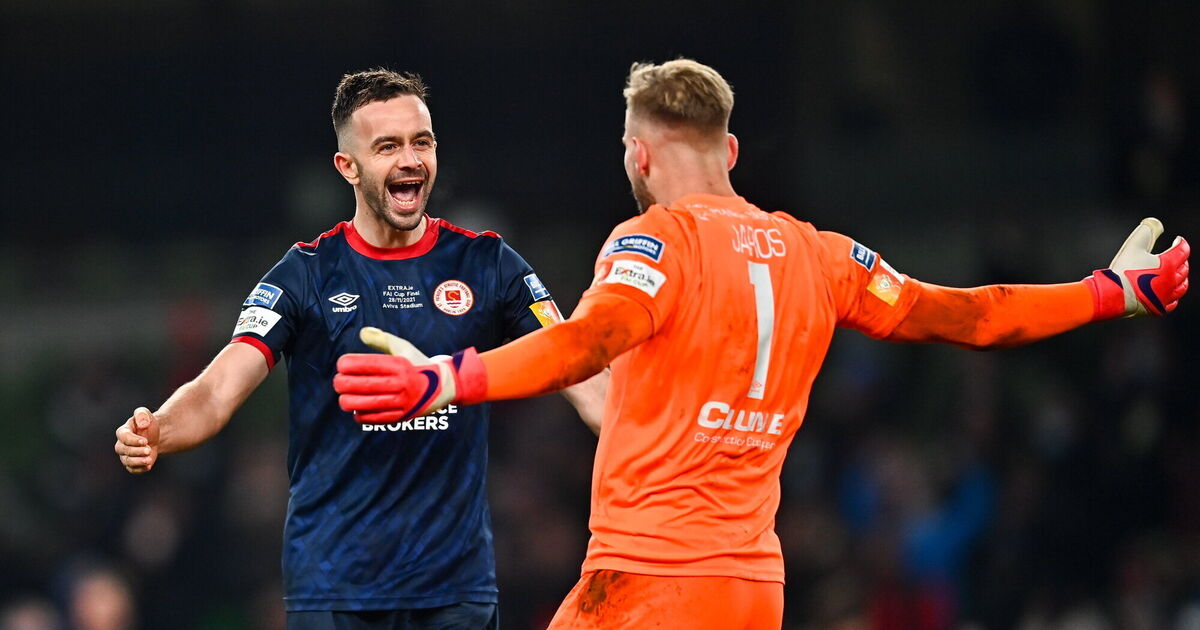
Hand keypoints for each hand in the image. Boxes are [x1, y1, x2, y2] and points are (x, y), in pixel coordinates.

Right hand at [114, 407, 159, 472]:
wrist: (155, 435)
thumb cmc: (147, 423)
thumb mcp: (145, 414)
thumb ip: (142, 414)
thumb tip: (143, 424)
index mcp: (122, 432)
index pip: (124, 438)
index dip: (133, 440)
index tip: (145, 441)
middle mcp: (121, 445)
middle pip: (125, 450)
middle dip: (137, 451)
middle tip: (148, 450)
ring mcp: (125, 455)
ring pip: (128, 461)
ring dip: (138, 461)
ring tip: (149, 459)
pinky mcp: (132, 464)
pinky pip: (133, 469)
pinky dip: (140, 469)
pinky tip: (148, 466)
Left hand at [334, 328, 486, 422]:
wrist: (443, 387)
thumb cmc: (417, 364)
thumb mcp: (404, 348)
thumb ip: (382, 339)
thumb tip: (362, 332)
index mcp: (400, 364)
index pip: (367, 364)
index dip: (348, 364)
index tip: (341, 364)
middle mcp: (401, 383)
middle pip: (362, 385)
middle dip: (343, 383)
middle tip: (338, 381)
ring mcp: (402, 402)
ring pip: (364, 404)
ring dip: (347, 400)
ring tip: (344, 396)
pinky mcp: (401, 416)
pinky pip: (373, 418)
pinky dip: (360, 414)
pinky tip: (356, 408)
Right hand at [1084, 217, 1188, 319]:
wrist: (1114, 294)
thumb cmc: (1123, 269)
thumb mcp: (1133, 245)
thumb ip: (1146, 231)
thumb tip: (1156, 223)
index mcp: (1169, 264)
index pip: (1182, 250)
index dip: (1181, 243)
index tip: (1177, 240)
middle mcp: (1172, 281)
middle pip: (1184, 269)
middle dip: (1182, 261)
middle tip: (1177, 256)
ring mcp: (1166, 296)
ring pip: (1182, 287)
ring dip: (1182, 279)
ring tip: (1178, 276)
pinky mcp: (1159, 308)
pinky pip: (1172, 303)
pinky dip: (1172, 297)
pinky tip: (1169, 294)